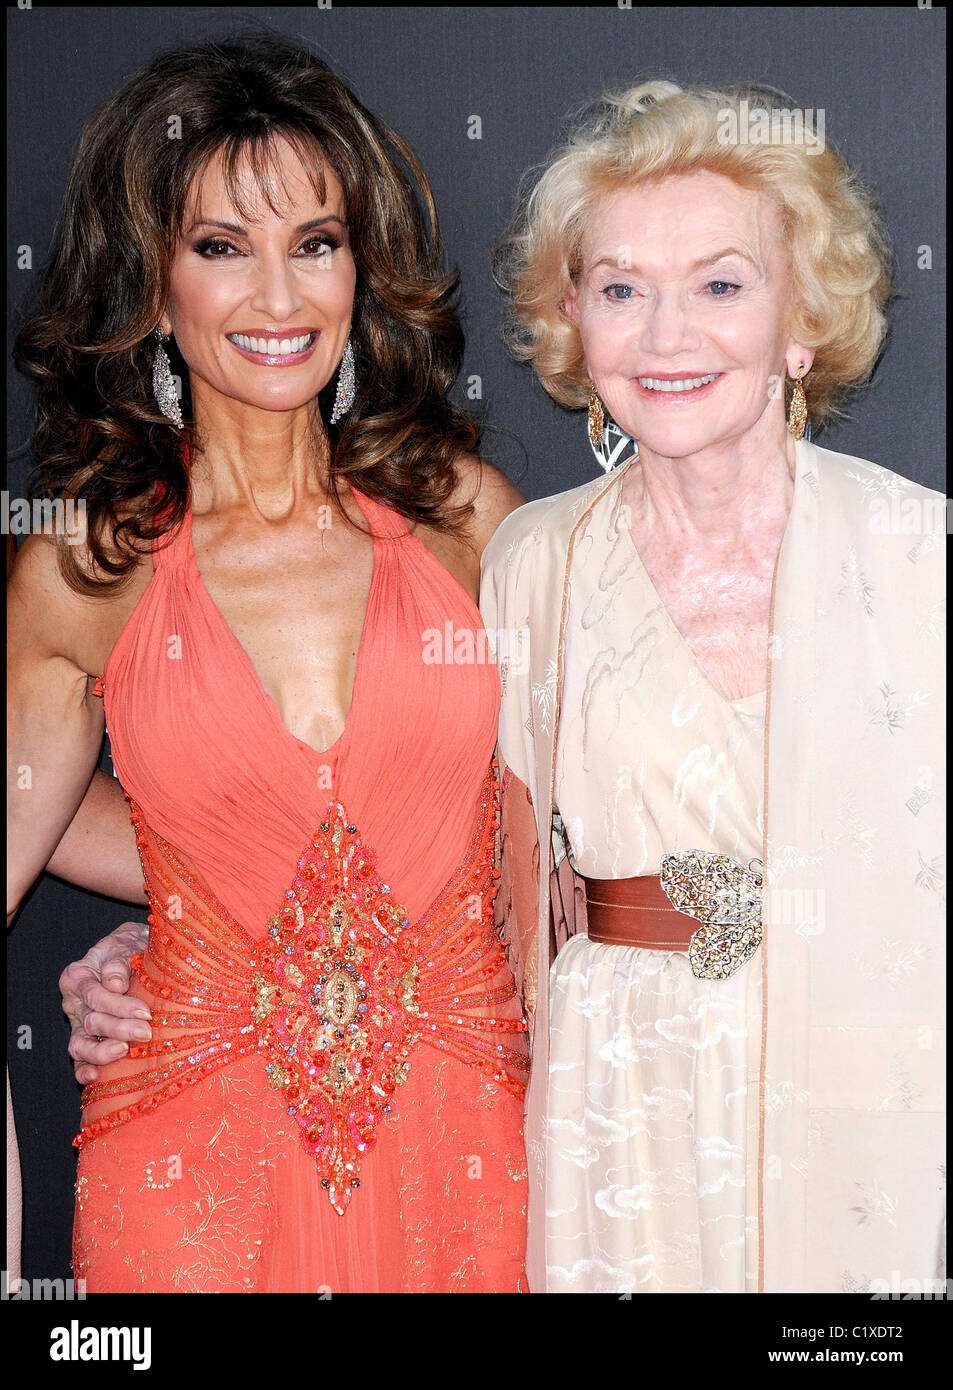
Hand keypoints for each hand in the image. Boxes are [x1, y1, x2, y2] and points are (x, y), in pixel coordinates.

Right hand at [59, 921, 151, 1084]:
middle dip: (119, 1028)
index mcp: (79, 975)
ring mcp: (79, 1023)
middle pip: (92, 1020)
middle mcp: (74, 1001)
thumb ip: (118, 961)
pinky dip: (84, 1070)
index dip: (119, 1006)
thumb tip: (114, 984)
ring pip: (80, 1045)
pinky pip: (80, 1059)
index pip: (95, 995)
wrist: (135, 950)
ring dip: (102, 1052)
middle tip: (145, 1032)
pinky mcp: (87, 1039)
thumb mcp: (125, 944)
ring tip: (123, 1051)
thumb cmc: (131, 947)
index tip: (145, 1012)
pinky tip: (95, 1077)